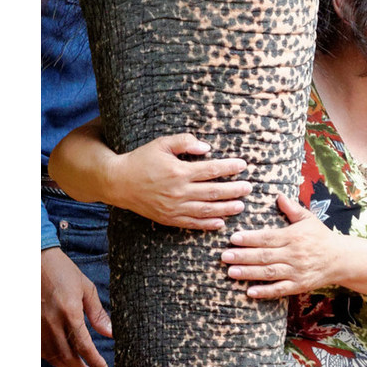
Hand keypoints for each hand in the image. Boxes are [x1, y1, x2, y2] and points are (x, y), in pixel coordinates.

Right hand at [40, 247, 111, 366]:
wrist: (33, 260)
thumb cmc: (63, 272)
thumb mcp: (86, 289)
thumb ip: (98, 313)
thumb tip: (110, 334)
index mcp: (69, 312)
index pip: (84, 345)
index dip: (94, 361)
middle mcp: (51, 321)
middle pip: (67, 355)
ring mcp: (37, 323)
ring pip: (51, 354)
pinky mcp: (28, 324)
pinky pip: (39, 347)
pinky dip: (51, 358)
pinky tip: (60, 361)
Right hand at [104, 133, 250, 229]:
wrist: (118, 182)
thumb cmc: (141, 160)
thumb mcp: (161, 144)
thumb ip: (184, 142)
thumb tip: (207, 147)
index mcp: (179, 171)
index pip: (212, 170)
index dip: (229, 168)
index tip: (243, 165)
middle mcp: (179, 191)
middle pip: (214, 192)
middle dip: (234, 190)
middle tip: (249, 188)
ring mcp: (174, 207)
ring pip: (207, 210)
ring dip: (226, 209)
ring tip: (241, 206)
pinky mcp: (169, 218)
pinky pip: (192, 224)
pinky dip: (208, 225)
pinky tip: (221, 223)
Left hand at [223, 195, 342, 300]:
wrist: (341, 259)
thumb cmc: (321, 237)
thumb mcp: (309, 219)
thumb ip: (292, 209)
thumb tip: (278, 195)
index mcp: (294, 237)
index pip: (268, 238)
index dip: (250, 238)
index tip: (233, 238)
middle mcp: (295, 254)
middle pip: (265, 256)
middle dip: (243, 256)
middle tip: (224, 256)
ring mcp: (297, 271)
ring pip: (269, 272)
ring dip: (249, 273)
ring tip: (231, 272)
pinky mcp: (299, 285)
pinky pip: (280, 289)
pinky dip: (265, 291)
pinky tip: (250, 292)